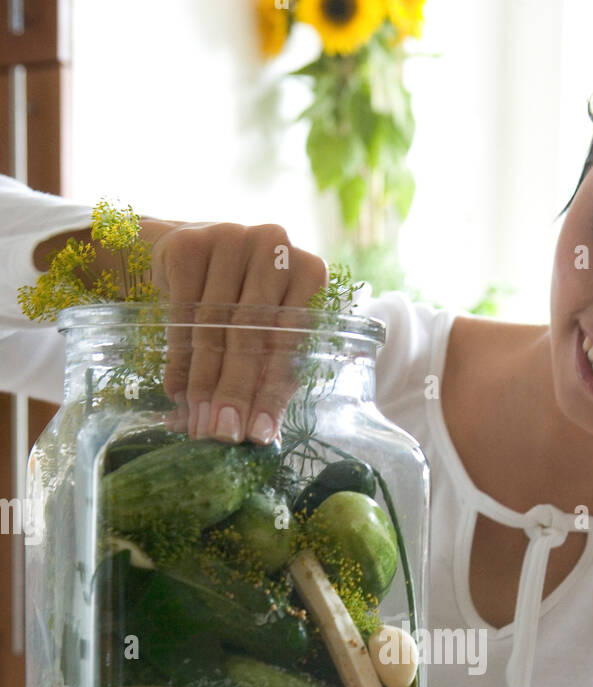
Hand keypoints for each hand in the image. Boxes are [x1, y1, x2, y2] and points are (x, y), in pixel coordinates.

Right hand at [144, 220, 328, 443]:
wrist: (188, 251)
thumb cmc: (239, 301)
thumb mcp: (264, 330)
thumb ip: (268, 371)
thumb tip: (262, 435)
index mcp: (310, 272)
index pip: (292, 341)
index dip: (274, 392)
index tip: (260, 434)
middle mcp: (276, 248)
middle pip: (253, 334)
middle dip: (237, 391)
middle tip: (224, 434)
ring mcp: (232, 238)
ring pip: (215, 326)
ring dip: (204, 382)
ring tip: (198, 423)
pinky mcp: (189, 242)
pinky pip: (182, 311)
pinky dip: (178, 357)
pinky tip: (175, 391)